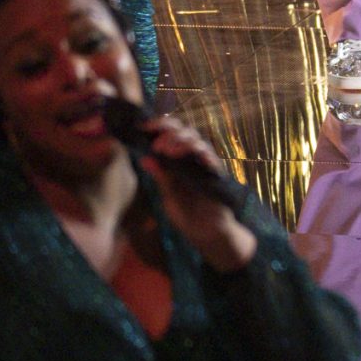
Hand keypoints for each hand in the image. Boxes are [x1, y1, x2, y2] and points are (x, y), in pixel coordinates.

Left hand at [136, 115, 255, 270]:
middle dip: (170, 131)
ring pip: (199, 141)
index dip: (159, 127)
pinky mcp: (217, 175)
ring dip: (182, 141)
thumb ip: (161, 177)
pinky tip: (194, 156)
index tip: (143, 127)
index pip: (171, 136)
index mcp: (178, 161)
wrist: (207, 232)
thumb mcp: (168, 196)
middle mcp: (193, 159)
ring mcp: (206, 165)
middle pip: (186, 132)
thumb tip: (143, 159)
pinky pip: (212, 159)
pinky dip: (203, 154)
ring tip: (168, 150)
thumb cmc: (187, 214)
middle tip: (157, 143)